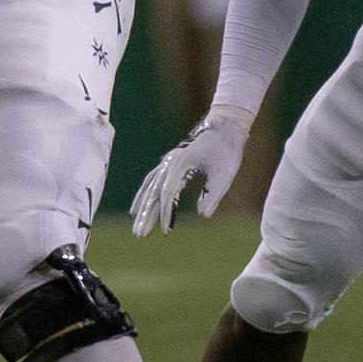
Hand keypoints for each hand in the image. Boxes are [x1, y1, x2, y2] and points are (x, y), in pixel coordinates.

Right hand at [130, 105, 254, 235]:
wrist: (225, 127)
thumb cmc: (227, 151)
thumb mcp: (224, 174)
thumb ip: (213, 194)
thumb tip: (203, 216)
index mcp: (181, 164)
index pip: (167, 193)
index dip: (165, 214)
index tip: (165, 232)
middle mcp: (170, 163)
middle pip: (153, 192)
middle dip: (146, 214)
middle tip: (139, 234)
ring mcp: (168, 162)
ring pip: (150, 187)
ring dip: (142, 206)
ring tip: (136, 223)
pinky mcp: (171, 164)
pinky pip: (152, 181)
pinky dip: (145, 194)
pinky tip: (140, 205)